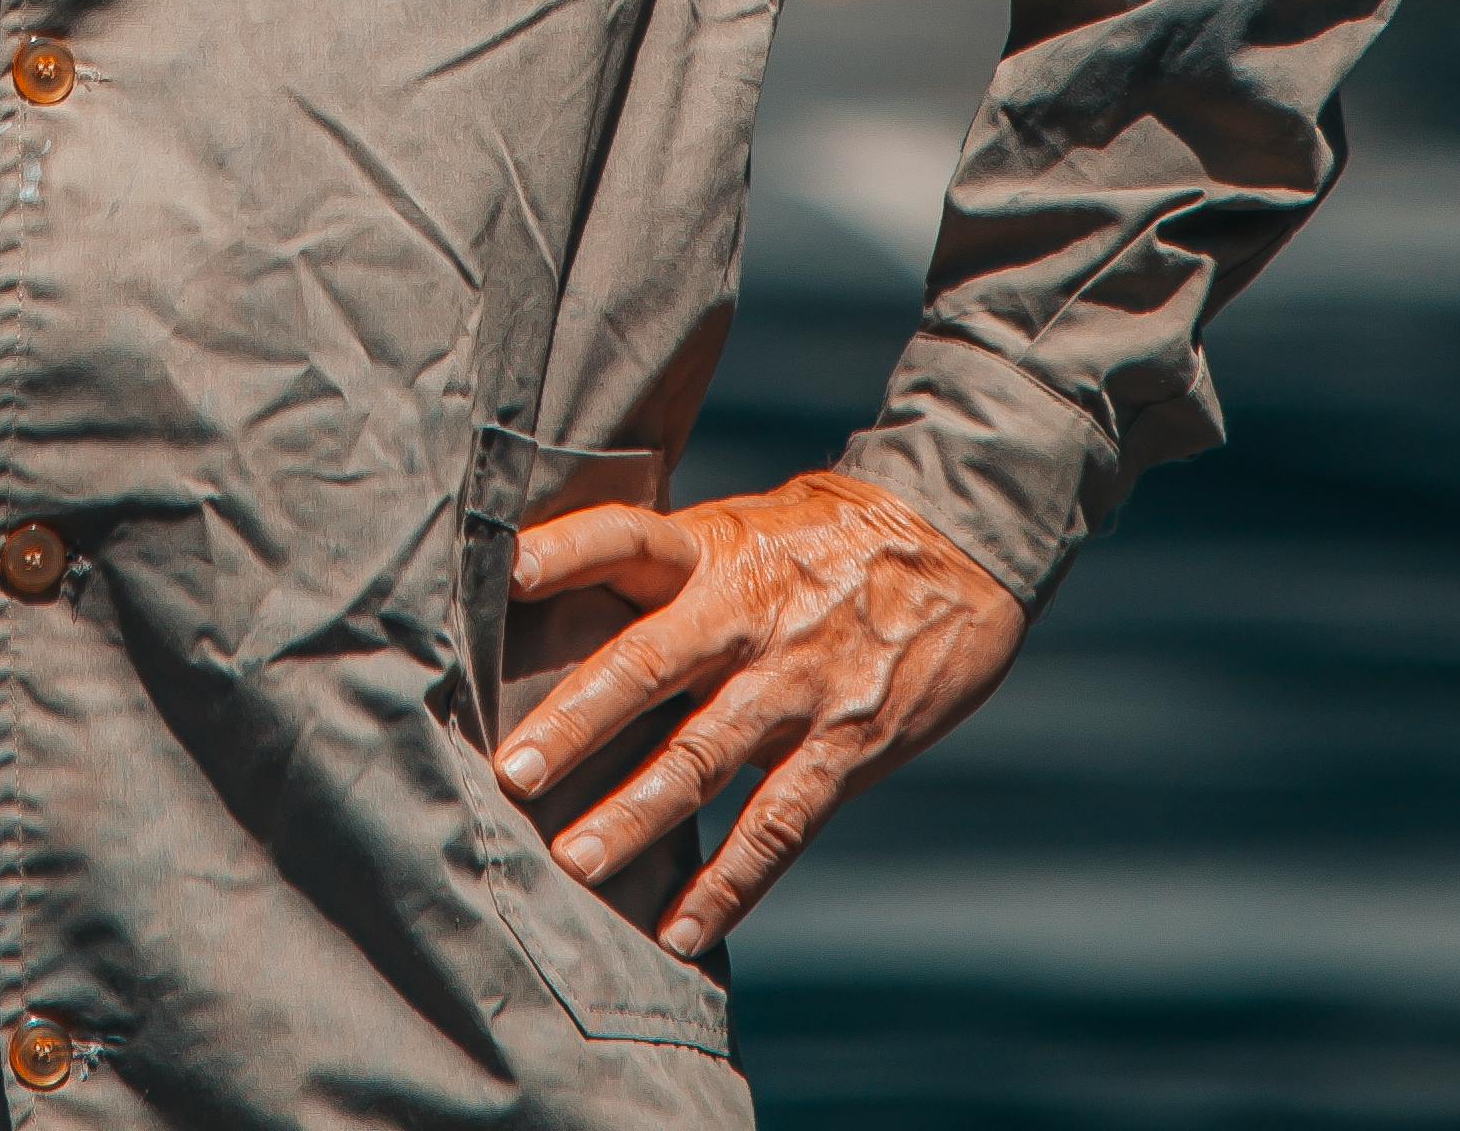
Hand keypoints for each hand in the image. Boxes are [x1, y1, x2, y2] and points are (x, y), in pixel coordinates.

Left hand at [494, 468, 1023, 958]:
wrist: (956, 545)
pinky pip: (778, 825)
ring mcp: (796, 684)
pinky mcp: (847, 745)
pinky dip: (729, 885)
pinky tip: (682, 932)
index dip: (564, 549)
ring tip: (575, 864)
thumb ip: (668, 574)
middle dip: (577, 720)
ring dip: (636, 816)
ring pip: (703, 756)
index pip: (624, 536)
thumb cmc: (823, 537)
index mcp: (712, 549)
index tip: (503, 572)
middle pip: (648, 663)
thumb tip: (556, 608)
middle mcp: (746, 613)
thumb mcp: (742, 529)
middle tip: (511, 773)